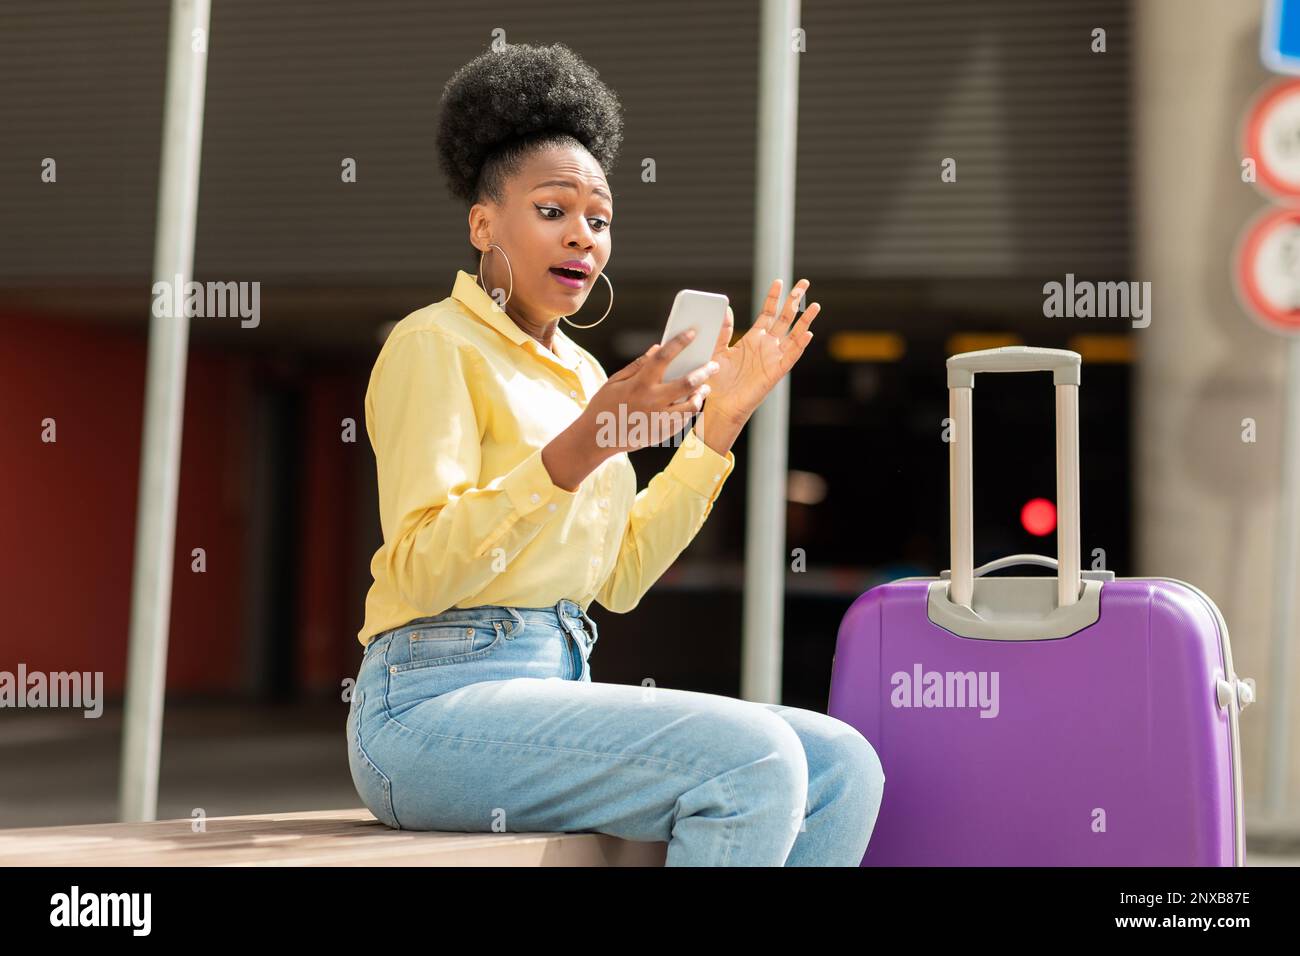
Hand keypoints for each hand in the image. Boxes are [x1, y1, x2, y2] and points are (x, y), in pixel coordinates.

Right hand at [583, 328, 719, 454]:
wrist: (596, 438)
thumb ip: (638, 365)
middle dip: (704, 372)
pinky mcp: (662, 433)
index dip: (679, 343)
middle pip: (688, 383)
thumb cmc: (604, 406)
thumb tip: (657, 349)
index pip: (663, 357)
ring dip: (700, 395)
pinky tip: (689, 404)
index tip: (692, 333)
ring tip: (703, 388)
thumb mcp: (615, 381)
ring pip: (691, 406)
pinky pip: (684, 422)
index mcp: (640, 384)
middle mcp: (652, 401)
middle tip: (713, 366)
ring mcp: (659, 420)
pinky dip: (689, 411)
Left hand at [703, 278, 818, 421]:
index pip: (768, 313)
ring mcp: (774, 358)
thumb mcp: (717, 351)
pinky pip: (791, 357)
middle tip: (804, 283)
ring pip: (794, 335)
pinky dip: (800, 345)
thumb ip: (723, 331)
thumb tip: (727, 308)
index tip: (779, 281)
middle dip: (794, 300)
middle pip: (785, 318)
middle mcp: (767, 345)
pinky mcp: (776, 372)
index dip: (774, 297)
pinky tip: (808, 333)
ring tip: (815, 305)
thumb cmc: (719, 380)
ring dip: (805, 320)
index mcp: (754, 338)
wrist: (722, 404)